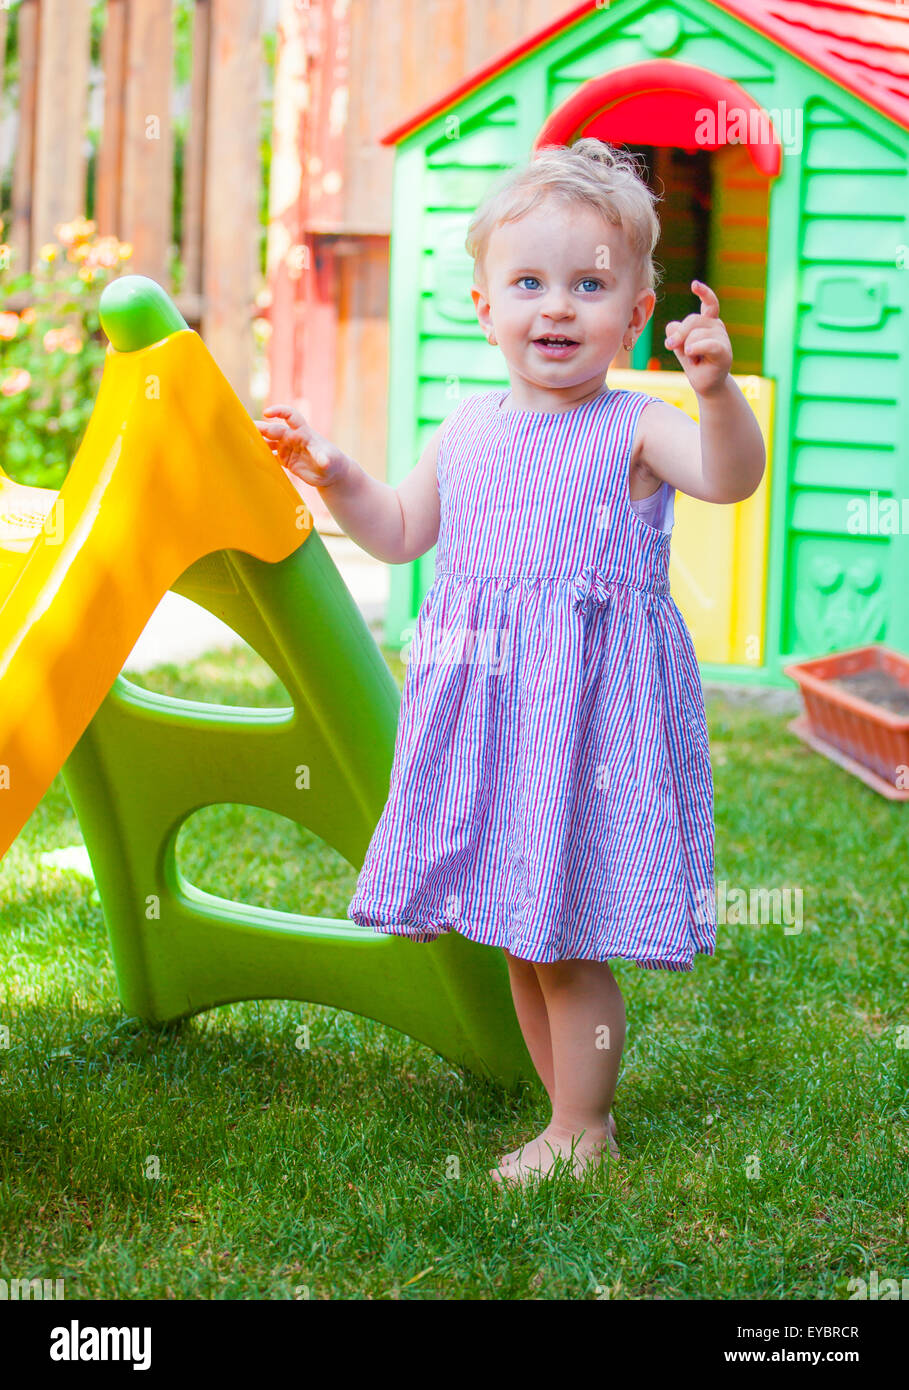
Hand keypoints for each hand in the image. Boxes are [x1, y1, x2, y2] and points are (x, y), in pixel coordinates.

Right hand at [255, 405, 346, 486]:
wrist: (331, 473)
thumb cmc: (333, 461)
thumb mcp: (330, 460)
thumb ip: (324, 458)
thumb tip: (324, 462)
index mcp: (303, 432)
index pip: (290, 416)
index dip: (279, 412)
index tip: (267, 413)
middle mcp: (293, 438)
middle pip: (274, 430)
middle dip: (262, 429)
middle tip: (249, 430)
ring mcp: (287, 448)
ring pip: (269, 442)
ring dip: (258, 442)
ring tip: (244, 443)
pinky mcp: (285, 460)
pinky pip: (269, 455)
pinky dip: (261, 456)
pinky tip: (251, 458)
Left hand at [664, 281, 732, 396]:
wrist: (707, 384)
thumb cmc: (695, 364)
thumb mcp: (680, 347)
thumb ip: (675, 335)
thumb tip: (672, 327)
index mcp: (708, 322)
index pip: (709, 303)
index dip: (704, 293)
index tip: (695, 285)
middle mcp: (717, 326)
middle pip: (692, 320)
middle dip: (678, 335)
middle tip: (670, 347)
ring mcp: (722, 339)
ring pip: (694, 335)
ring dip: (687, 350)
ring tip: (694, 360)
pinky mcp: (724, 352)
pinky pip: (707, 344)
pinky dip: (696, 348)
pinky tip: (692, 354)